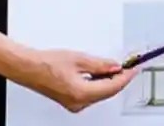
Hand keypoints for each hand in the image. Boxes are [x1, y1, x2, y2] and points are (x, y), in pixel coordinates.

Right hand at [21, 49, 136, 112]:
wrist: (29, 68)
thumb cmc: (47, 63)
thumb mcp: (79, 59)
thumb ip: (100, 64)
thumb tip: (115, 66)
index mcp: (82, 93)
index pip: (112, 87)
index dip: (126, 77)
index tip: (134, 69)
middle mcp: (79, 103)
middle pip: (107, 92)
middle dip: (119, 79)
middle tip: (129, 67)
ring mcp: (74, 104)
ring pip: (100, 94)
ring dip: (109, 81)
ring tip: (116, 67)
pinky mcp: (71, 101)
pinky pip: (91, 94)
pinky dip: (99, 84)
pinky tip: (102, 74)